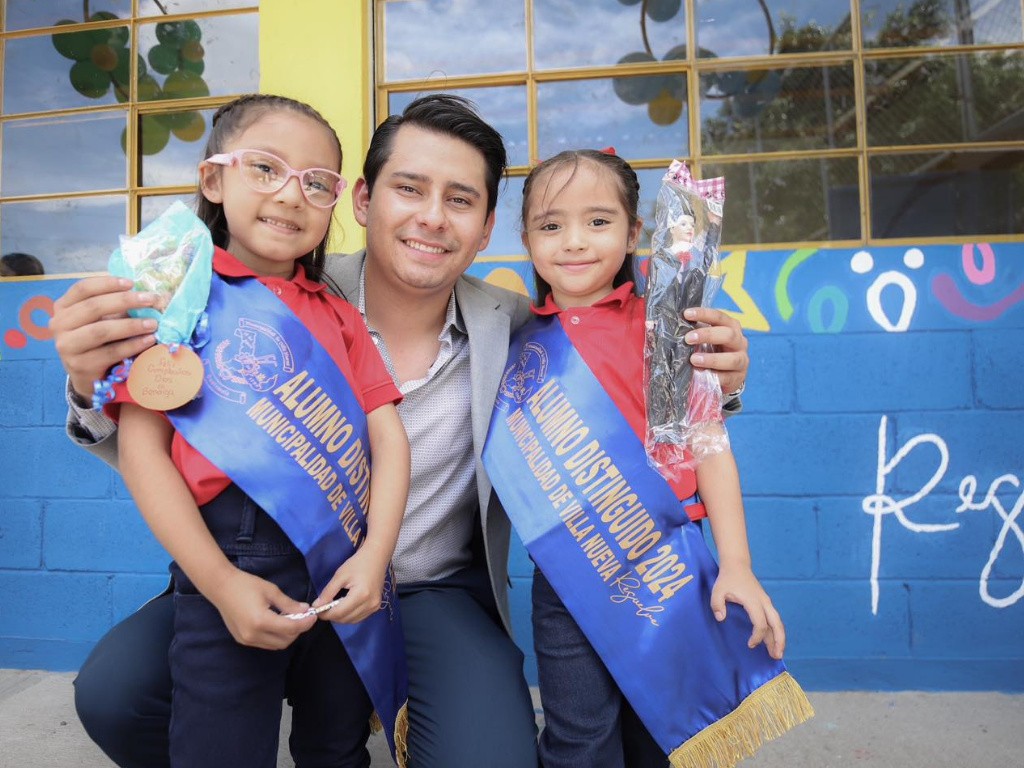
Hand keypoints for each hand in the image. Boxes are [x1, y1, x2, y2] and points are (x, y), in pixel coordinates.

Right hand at [51, 276, 159, 398]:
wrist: (88, 376)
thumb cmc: (98, 341)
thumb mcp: (101, 319)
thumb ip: (116, 306)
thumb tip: (147, 294)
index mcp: (63, 307)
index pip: (82, 288)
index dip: (107, 283)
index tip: (132, 283)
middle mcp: (59, 324)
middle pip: (93, 307)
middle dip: (125, 301)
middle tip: (151, 300)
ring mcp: (67, 346)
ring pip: (101, 331)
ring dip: (131, 325)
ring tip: (153, 323)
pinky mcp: (80, 366)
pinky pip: (110, 352)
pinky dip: (132, 345)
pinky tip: (149, 340)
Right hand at [206, 567, 314, 648]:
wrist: (220, 587)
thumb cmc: (246, 584)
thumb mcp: (271, 591)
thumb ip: (289, 604)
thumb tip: (305, 611)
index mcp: (261, 621)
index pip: (291, 628)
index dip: (305, 623)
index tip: (314, 615)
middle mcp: (253, 635)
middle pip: (285, 641)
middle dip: (297, 630)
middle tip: (303, 617)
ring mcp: (246, 640)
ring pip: (275, 645)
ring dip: (287, 635)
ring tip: (290, 619)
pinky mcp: (242, 640)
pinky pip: (265, 643)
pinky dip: (275, 636)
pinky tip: (277, 622)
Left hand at [315, 546, 388, 624]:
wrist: (376, 558)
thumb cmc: (357, 563)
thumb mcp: (340, 575)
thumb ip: (327, 592)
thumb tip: (316, 606)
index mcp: (361, 595)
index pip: (339, 613)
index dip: (325, 614)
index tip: (316, 610)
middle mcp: (370, 604)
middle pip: (345, 619)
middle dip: (332, 616)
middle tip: (324, 607)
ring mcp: (374, 607)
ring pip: (351, 621)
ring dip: (340, 617)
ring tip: (334, 606)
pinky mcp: (376, 607)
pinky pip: (359, 618)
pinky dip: (349, 615)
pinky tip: (345, 606)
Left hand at [683, 307, 748, 394]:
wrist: (727, 374)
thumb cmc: (712, 350)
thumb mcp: (704, 339)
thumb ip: (691, 332)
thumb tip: (656, 326)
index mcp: (731, 326)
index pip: (719, 316)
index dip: (704, 314)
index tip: (686, 314)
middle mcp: (739, 341)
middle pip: (728, 335)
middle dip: (708, 335)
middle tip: (688, 339)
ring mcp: (741, 360)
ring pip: (732, 359)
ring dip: (712, 359)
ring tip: (694, 360)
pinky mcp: (738, 377)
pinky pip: (727, 378)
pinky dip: (714, 377)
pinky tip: (700, 375)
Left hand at [710, 562, 784, 659]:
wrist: (737, 565)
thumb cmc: (727, 579)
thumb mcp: (717, 590)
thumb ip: (717, 604)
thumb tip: (721, 618)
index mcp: (753, 601)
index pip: (760, 623)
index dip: (758, 636)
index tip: (750, 645)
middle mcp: (764, 602)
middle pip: (777, 623)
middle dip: (778, 640)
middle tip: (777, 656)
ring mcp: (766, 602)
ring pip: (777, 622)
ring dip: (779, 638)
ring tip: (778, 654)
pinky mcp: (766, 603)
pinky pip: (774, 619)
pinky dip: (776, 631)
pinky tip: (773, 641)